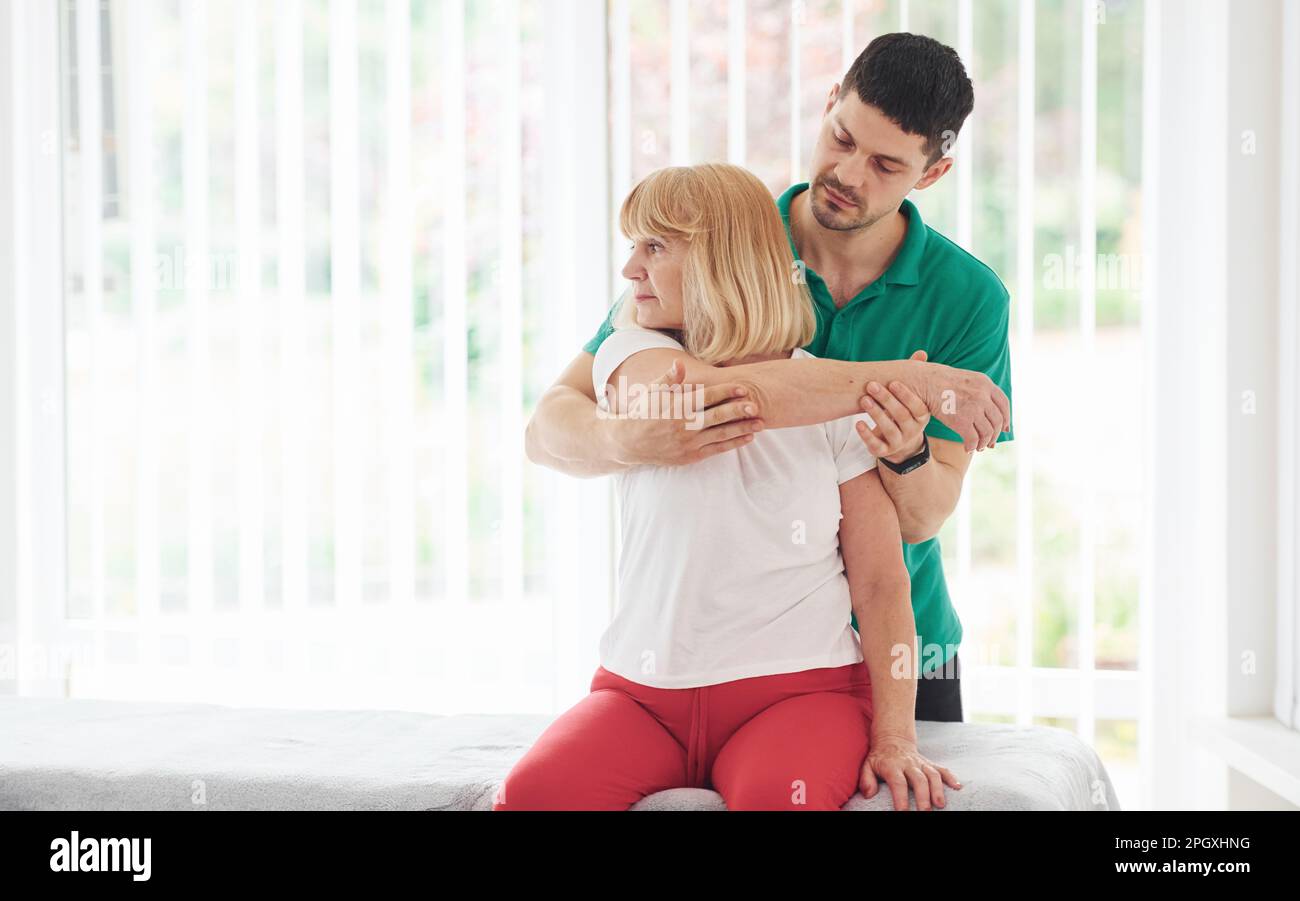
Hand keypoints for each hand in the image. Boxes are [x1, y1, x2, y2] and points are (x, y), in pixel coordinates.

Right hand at [608, 358, 764, 466]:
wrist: (628, 443)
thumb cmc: (642, 413)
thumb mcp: (651, 392)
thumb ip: (668, 379)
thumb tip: (680, 364)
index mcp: (677, 406)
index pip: (707, 397)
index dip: (727, 392)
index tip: (743, 388)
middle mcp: (684, 425)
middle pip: (718, 416)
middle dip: (739, 410)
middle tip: (757, 405)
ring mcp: (688, 443)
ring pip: (721, 434)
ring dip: (742, 428)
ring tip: (761, 423)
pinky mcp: (690, 456)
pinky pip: (717, 449)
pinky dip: (733, 443)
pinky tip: (747, 437)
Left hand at [855, 349, 931, 462]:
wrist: (899, 442)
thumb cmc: (903, 410)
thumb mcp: (909, 396)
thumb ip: (913, 377)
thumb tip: (921, 353)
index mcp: (922, 416)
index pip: (918, 407)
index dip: (906, 395)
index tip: (892, 382)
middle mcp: (913, 431)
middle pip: (901, 416)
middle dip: (886, 400)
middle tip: (871, 385)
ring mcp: (899, 442)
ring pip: (889, 430)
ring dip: (876, 413)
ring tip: (864, 400)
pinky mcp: (885, 451)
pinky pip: (876, 446)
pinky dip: (866, 435)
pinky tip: (858, 423)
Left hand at [860, 732, 961, 810]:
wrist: (892, 739)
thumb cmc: (879, 758)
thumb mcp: (867, 765)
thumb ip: (866, 779)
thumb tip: (868, 794)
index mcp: (892, 765)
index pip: (898, 782)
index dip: (900, 797)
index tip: (902, 811)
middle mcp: (908, 764)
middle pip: (918, 779)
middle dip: (923, 796)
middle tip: (924, 811)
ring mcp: (921, 763)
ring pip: (932, 774)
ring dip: (938, 789)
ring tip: (941, 805)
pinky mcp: (930, 763)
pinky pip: (942, 769)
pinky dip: (951, 777)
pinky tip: (958, 787)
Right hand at [906, 357, 1010, 452]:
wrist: (921, 382)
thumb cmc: (937, 380)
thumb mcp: (965, 378)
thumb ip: (979, 390)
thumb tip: (988, 407)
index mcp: (985, 383)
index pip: (1004, 404)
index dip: (1006, 419)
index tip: (1005, 429)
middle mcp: (982, 395)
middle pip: (997, 421)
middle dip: (995, 435)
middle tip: (990, 443)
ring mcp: (973, 408)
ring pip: (987, 432)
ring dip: (984, 443)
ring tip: (978, 447)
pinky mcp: (961, 421)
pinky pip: (973, 439)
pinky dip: (972, 446)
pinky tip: (967, 448)